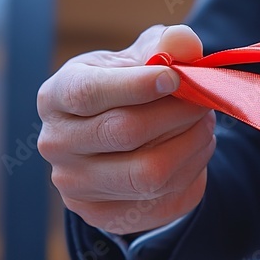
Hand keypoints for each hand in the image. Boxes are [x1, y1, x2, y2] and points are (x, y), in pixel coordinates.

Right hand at [37, 25, 214, 234]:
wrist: (113, 140)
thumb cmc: (123, 88)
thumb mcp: (136, 59)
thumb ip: (162, 45)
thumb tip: (184, 43)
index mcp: (55, 97)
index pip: (88, 93)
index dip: (136, 85)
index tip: (175, 77)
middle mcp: (56, 144)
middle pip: (124, 132)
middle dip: (176, 113)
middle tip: (204, 99)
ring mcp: (76, 186)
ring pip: (149, 173)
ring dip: (191, 145)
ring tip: (204, 124)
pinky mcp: (103, 216)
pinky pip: (162, 200)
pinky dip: (191, 173)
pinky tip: (195, 152)